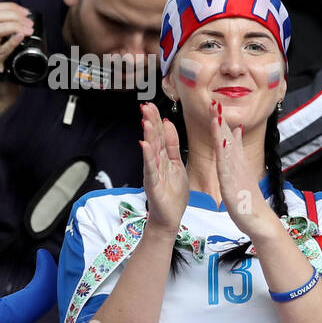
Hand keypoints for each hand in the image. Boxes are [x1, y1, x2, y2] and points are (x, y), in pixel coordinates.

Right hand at [0, 1, 33, 75]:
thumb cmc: (2, 54)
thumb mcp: (1, 37)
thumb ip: (8, 26)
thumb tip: (26, 17)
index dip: (11, 7)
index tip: (26, 12)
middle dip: (15, 16)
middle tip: (30, 23)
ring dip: (16, 26)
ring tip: (29, 30)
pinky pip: (1, 50)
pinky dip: (12, 42)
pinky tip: (20, 37)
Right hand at [139, 102, 187, 235]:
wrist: (170, 217)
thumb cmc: (173, 193)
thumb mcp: (177, 164)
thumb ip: (173, 145)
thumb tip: (168, 123)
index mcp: (164, 157)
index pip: (160, 135)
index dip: (156, 120)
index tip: (152, 105)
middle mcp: (156, 163)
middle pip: (153, 140)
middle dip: (150, 123)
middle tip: (146, 106)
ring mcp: (153, 173)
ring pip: (151, 151)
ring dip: (148, 136)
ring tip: (146, 121)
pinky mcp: (153, 185)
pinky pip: (150, 169)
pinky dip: (148, 157)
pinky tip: (144, 145)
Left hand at [209, 101, 277, 238]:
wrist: (259, 219)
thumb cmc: (248, 200)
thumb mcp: (242, 175)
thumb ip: (238, 156)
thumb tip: (237, 138)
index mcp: (237, 162)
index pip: (227, 137)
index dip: (221, 121)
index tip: (216, 105)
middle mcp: (237, 163)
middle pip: (227, 137)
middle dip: (220, 119)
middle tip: (215, 101)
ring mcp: (235, 171)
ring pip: (226, 146)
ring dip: (221, 129)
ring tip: (216, 113)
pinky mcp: (232, 182)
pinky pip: (226, 163)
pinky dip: (223, 150)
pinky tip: (220, 139)